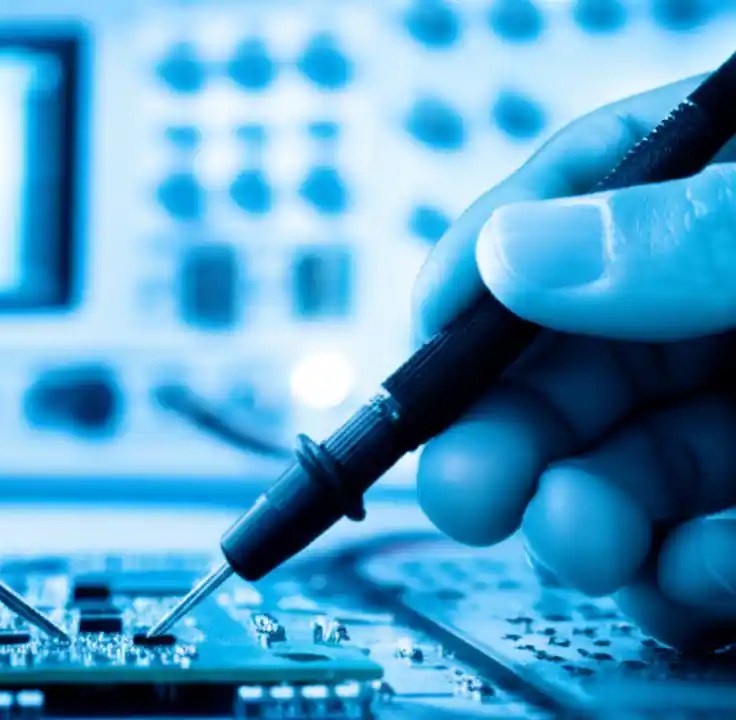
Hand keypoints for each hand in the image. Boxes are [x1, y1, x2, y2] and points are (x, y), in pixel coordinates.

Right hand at [414, 75, 735, 650]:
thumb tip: (520, 258)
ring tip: (579, 539)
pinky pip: (706, 534)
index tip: (433, 322)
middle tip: (469, 488)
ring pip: (631, 454)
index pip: (589, 189)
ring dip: (582, 511)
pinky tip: (683, 574)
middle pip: (582, 349)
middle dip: (511, 426)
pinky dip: (682, 571)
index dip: (494, 260)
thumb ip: (692, 232)